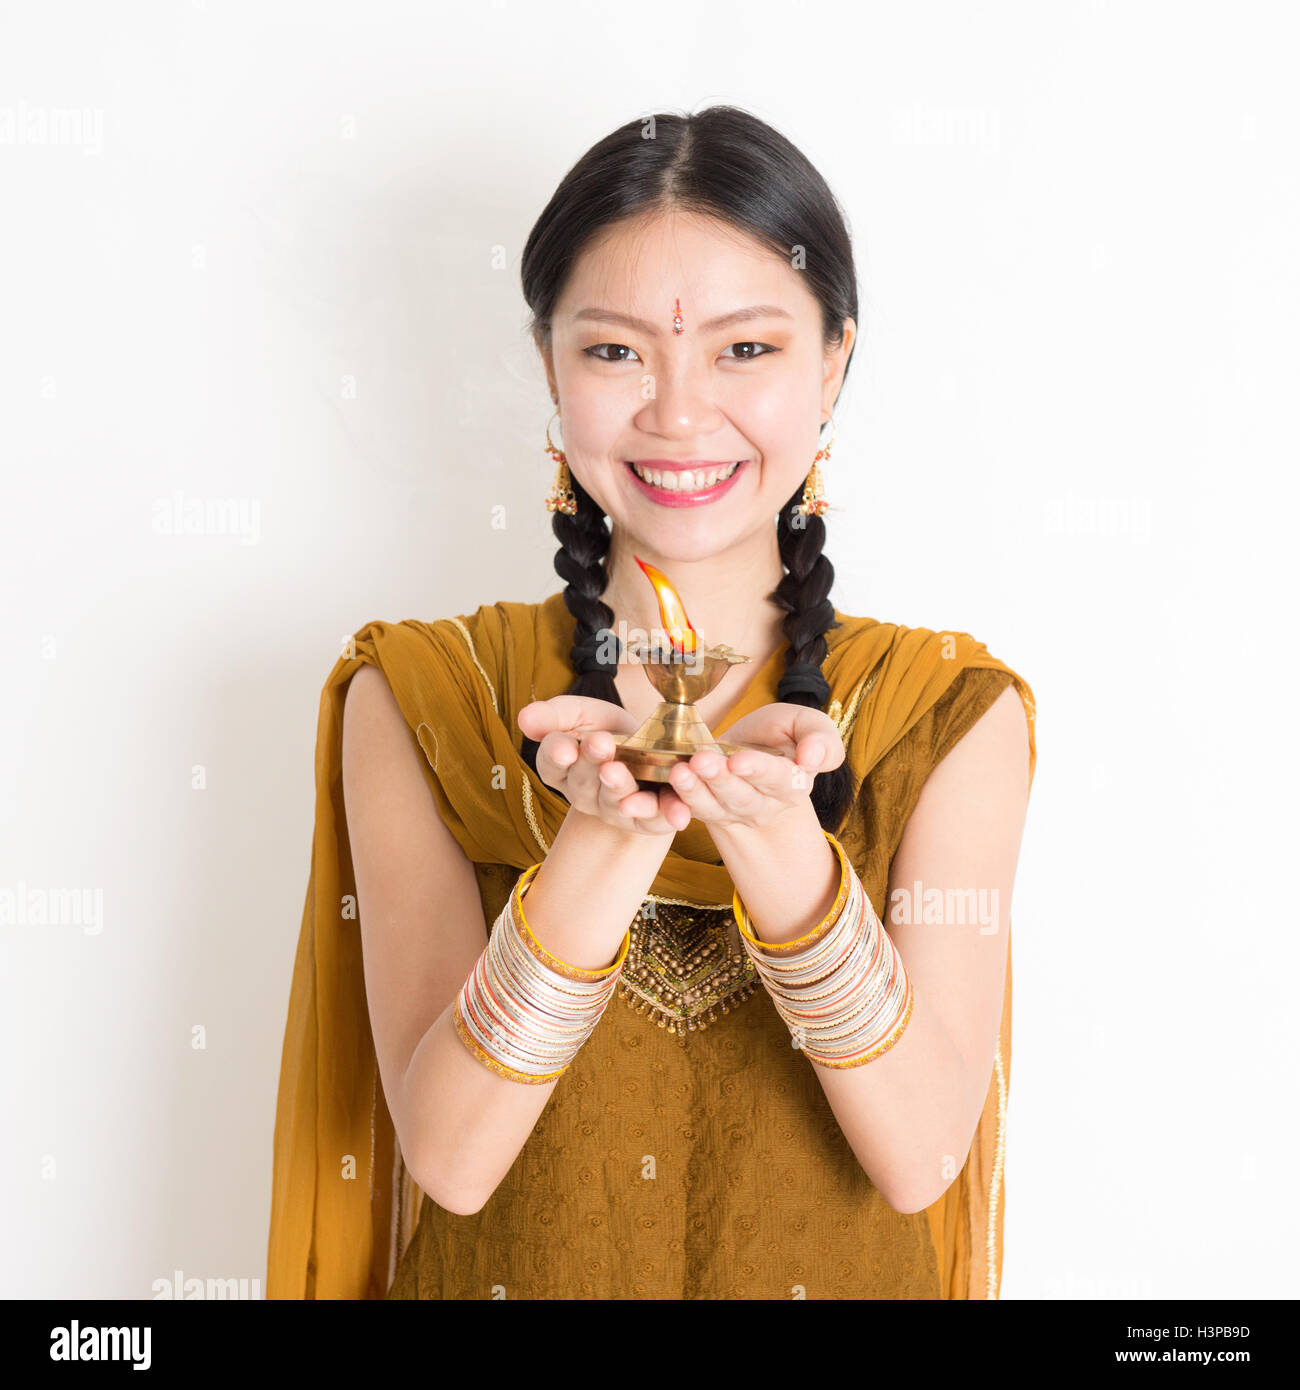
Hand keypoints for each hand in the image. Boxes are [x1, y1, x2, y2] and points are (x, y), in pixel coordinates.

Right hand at [517, 696, 690, 836]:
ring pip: (615, 803)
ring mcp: (616, 810)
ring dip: (619, 789)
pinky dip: (666, 816)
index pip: (553, 764)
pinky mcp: (648, 821)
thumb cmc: (609, 731)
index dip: (557, 755)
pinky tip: (679, 812)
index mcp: (564, 768)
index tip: (564, 747)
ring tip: (621, 773)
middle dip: (592, 762)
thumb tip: (523, 717)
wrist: (651, 752)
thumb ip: (554, 715)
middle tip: (600, 743)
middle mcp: (585, 794)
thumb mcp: (582, 713)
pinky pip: (655, 821)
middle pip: (583, 782)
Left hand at [658, 703, 845, 832]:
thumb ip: (821, 739)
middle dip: (720, 779)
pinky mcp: (708, 812)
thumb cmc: (781, 734)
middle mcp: (765, 805)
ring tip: (680, 770)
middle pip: (742, 797)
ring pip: (714, 806)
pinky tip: (668, 783)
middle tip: (701, 760)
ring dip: (695, 790)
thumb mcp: (806, 724)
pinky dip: (677, 800)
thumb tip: (812, 758)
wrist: (751, 749)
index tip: (739, 760)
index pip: (780, 780)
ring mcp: (734, 813)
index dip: (759, 771)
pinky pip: (691, 810)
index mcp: (793, 784)